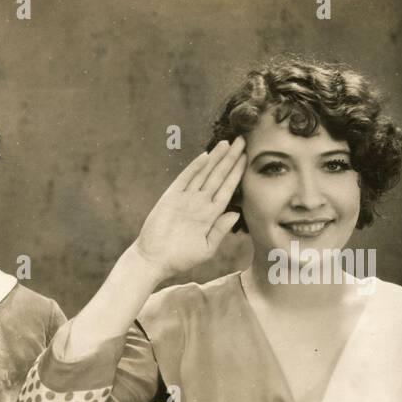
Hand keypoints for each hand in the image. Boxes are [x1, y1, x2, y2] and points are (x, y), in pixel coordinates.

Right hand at [132, 137, 245, 281]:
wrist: (153, 260)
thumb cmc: (179, 258)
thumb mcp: (206, 248)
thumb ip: (220, 230)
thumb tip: (236, 213)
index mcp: (210, 214)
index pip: (228, 189)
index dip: (237, 173)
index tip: (248, 158)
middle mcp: (200, 203)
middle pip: (218, 176)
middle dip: (231, 159)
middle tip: (243, 140)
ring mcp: (185, 198)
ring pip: (204, 173)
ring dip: (215, 158)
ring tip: (228, 143)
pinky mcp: (171, 197)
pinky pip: (185, 179)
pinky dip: (195, 168)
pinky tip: (205, 156)